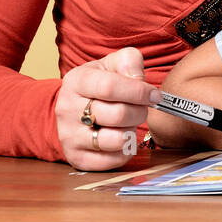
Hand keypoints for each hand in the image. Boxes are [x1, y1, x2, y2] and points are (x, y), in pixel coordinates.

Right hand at [56, 47, 161, 169]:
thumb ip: (130, 61)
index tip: (154, 95)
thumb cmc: (100, 83)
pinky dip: (126, 150)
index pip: (110, 87)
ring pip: (117, 140)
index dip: (138, 91)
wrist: (76, 107)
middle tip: (141, 109)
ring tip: (128, 123)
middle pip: (118, 115)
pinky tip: (122, 137)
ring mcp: (69, 136)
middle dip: (140, 112)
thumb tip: (139, 80)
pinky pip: (114, 160)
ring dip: (132, 131)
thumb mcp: (113, 63)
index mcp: (76, 81)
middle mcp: (67, 109)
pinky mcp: (77, 158)